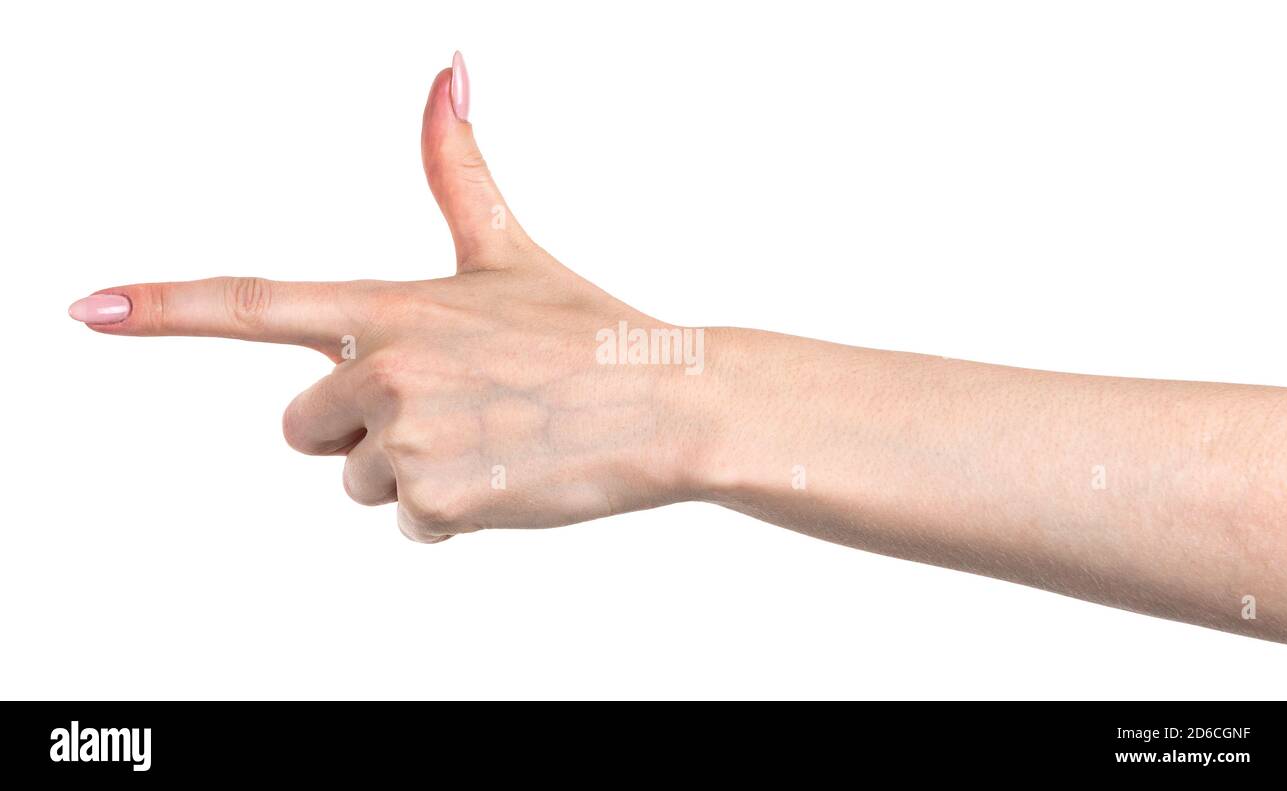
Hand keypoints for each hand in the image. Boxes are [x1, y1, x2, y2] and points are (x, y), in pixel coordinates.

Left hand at [68, 54, 703, 541]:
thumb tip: (446, 69)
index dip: (164, 306)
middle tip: (457, 407)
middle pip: (305, 429)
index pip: (255, 302)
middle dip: (363, 429)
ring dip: (416, 473)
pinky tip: (511, 476)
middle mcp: (385, 366)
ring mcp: (409, 435)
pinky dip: (455, 513)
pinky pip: (411, 524)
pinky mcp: (440, 498)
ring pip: (360, 481)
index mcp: (391, 304)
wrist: (669, 399)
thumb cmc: (588, 329)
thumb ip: (456, 169)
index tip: (86, 309)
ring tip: (494, 439)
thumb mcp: (506, 252)